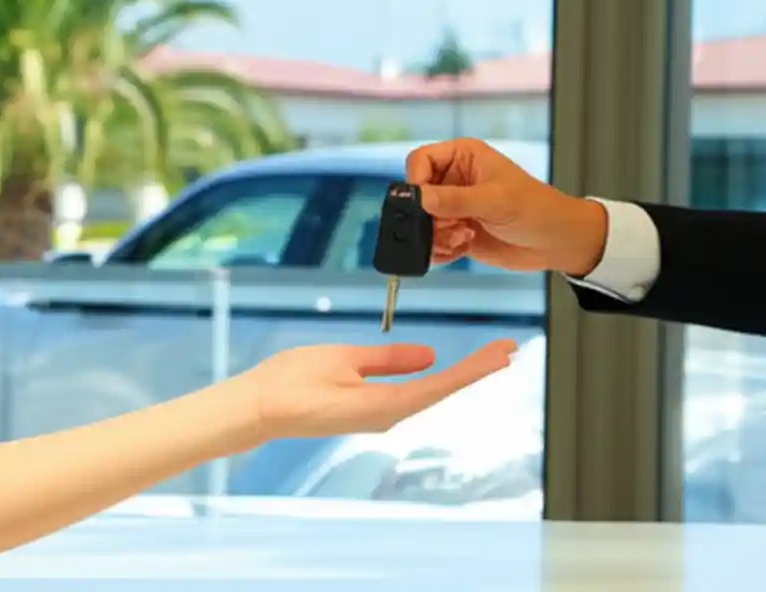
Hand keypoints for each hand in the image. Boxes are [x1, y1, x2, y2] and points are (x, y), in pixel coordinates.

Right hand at [239, 339, 516, 439]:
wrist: (256, 409)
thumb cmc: (289, 382)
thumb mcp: (341, 359)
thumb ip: (387, 359)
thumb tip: (429, 357)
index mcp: (382, 405)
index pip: (441, 385)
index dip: (474, 368)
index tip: (502, 354)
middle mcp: (386, 416)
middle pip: (442, 390)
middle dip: (476, 369)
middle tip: (509, 349)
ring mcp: (377, 416)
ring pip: (430, 393)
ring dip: (459, 375)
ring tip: (489, 357)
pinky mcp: (367, 410)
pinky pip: (410, 393)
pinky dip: (436, 380)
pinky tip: (446, 370)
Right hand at [406, 138, 607, 275]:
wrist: (558, 242)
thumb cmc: (538, 209)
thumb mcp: (495, 201)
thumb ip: (454, 199)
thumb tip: (419, 198)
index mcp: (464, 156)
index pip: (421, 160)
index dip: (416, 181)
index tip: (422, 204)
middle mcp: (456, 179)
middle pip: (417, 194)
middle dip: (426, 216)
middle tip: (447, 228)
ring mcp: (456, 207)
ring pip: (422, 222)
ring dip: (435, 236)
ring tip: (460, 240)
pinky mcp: (458, 232)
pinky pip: (433, 242)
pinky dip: (440, 250)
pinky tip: (460, 249)